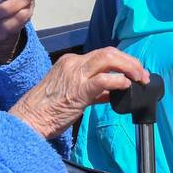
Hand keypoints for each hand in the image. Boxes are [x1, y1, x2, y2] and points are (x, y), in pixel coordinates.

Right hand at [10, 47, 149, 139]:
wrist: (29, 120)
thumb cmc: (48, 110)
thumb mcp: (72, 93)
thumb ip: (93, 90)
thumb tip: (114, 91)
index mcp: (71, 62)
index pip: (103, 54)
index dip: (123, 61)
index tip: (135, 72)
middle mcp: (73, 64)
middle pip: (109, 52)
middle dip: (130, 62)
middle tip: (143, 74)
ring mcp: (75, 75)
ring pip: (108, 59)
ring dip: (129, 68)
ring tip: (139, 79)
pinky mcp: (78, 90)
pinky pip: (104, 80)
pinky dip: (119, 81)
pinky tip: (126, 86)